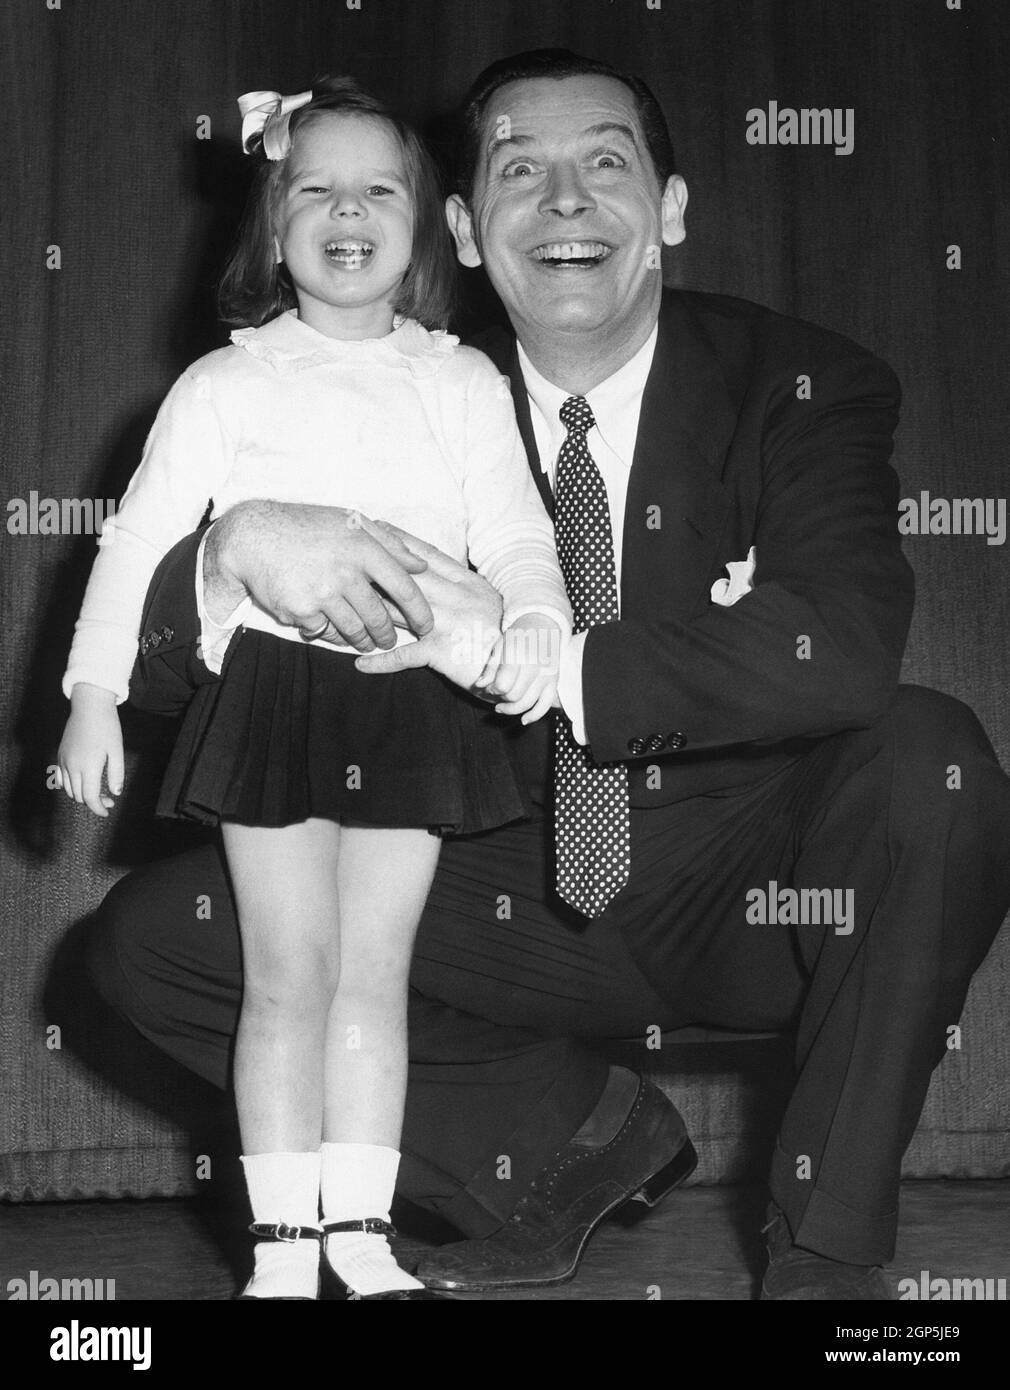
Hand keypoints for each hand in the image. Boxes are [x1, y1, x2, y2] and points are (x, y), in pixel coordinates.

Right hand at [56, 684, 123, 816]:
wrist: (89, 707)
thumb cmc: (107, 728)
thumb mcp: (116, 751)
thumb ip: (116, 774)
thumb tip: (115, 793)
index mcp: (88, 767)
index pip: (90, 798)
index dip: (99, 808)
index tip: (107, 811)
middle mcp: (72, 766)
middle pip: (79, 796)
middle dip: (94, 802)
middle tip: (109, 799)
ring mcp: (64, 760)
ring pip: (69, 789)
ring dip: (82, 795)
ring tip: (98, 791)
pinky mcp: (60, 755)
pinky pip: (61, 778)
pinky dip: (70, 786)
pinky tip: (82, 782)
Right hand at [204, 501, 433, 651]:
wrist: (253, 537)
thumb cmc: (305, 525)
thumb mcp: (349, 521)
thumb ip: (389, 543)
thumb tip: (420, 565)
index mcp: (363, 548)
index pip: (404, 587)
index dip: (419, 611)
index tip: (426, 625)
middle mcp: (346, 573)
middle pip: (379, 617)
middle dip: (388, 634)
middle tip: (390, 639)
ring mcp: (323, 594)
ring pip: (354, 630)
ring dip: (364, 641)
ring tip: (366, 642)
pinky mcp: (301, 611)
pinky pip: (325, 632)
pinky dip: (330, 634)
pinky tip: (332, 630)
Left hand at [354, 532, 502, 689]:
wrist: (525, 665)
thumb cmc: (507, 637)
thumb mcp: (488, 603)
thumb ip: (463, 589)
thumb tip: (438, 577)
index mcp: (467, 583)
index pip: (427, 556)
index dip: (400, 541)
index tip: (378, 526)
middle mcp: (455, 598)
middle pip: (407, 574)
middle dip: (376, 560)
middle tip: (349, 545)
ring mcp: (447, 623)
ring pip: (399, 608)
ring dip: (369, 603)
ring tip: (342, 598)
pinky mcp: (442, 652)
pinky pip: (404, 656)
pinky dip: (381, 660)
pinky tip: (360, 662)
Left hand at [474, 613, 561, 724]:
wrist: (544, 627)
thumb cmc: (518, 636)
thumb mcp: (500, 645)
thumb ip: (490, 666)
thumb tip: (479, 685)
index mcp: (519, 654)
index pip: (503, 685)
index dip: (492, 689)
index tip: (489, 685)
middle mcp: (535, 665)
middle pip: (513, 696)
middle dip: (501, 698)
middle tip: (496, 692)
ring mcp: (547, 675)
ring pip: (527, 703)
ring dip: (512, 709)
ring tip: (501, 707)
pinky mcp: (554, 682)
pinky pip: (545, 705)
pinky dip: (534, 715)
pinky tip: (524, 720)